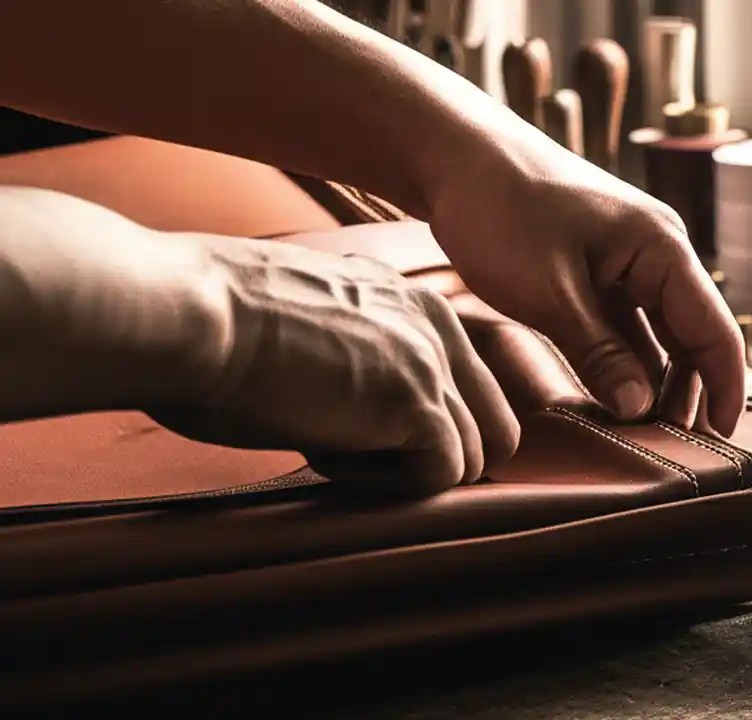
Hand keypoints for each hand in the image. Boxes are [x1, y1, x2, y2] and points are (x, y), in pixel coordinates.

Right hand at [152, 235, 518, 494]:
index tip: (357, 432)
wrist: (188, 314)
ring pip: (468, 459)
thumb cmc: (213, 324)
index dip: (426, 430)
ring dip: (401, 473)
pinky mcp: (416, 407)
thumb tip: (355, 403)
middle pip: (492, 427)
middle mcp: (435, 325)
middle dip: (435, 459)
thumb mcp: (309, 322)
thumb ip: (357, 352)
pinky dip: (384, 486)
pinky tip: (323, 454)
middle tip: (357, 455)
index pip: (470, 385)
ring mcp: (432, 365)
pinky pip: (437, 478)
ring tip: (326, 445)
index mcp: (410, 302)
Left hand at [426, 143, 745, 435]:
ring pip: (659, 336)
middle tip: (672, 452)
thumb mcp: (549, 292)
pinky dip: (625, 364)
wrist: (456, 158)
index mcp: (662, 248)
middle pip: (693, 336)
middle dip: (689, 392)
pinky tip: (615, 399)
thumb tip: (640, 409)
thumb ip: (599, 352)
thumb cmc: (502, 210)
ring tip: (644, 435)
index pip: (714, 329)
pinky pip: (627, 327)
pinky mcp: (598, 273)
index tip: (721, 442)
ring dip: (656, 382)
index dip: (725, 387)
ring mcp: (629, 263)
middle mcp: (657, 255)